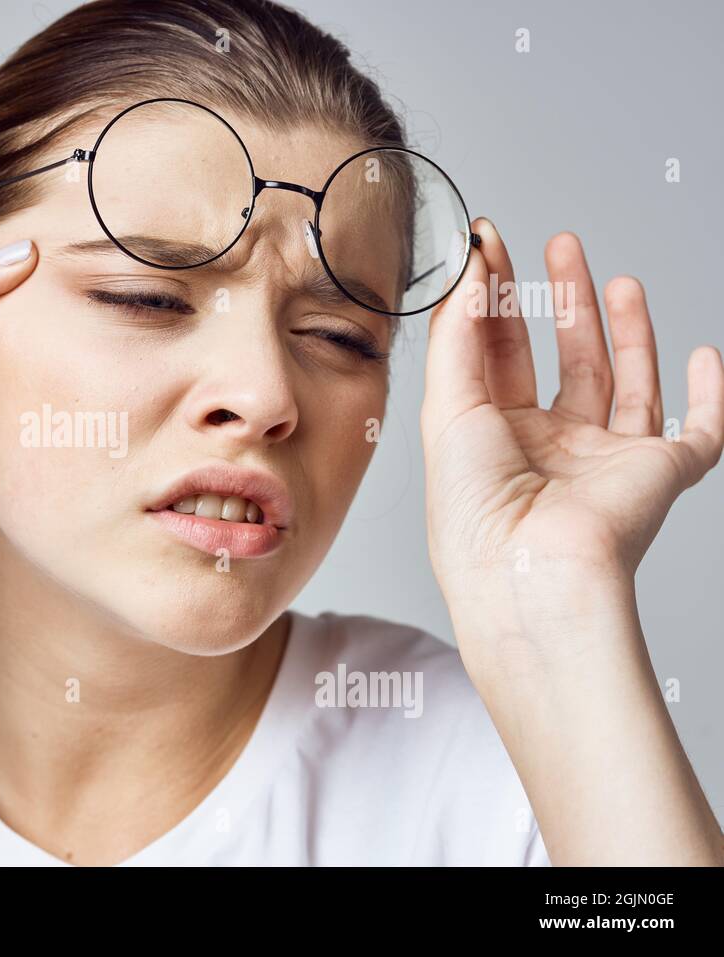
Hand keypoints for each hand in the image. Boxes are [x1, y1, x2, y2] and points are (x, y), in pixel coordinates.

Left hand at [421, 219, 722, 645]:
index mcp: (492, 438)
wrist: (529, 571)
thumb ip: (456, 338)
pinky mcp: (660, 474)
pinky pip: (702, 432)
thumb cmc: (475, 508)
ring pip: (624, 382)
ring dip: (622, 329)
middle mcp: (549, 448)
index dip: (495, 299)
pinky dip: (714, 395)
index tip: (490, 245)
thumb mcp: (447, 408)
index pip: (496, 355)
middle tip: (557, 244)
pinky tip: (705, 355)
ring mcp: (606, 461)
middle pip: (561, 360)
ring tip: (613, 276)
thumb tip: (464, 274)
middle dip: (559, 301)